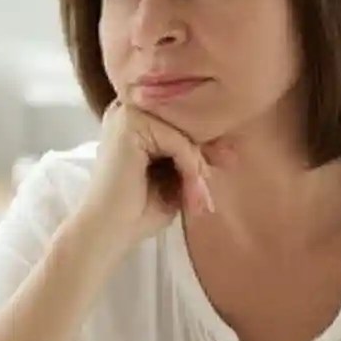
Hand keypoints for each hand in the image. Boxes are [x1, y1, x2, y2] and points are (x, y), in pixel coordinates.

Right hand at [80, 98, 233, 242]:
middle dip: (205, 155)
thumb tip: (231, 146)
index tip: (226, 163)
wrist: (108, 232)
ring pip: (184, 132)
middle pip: (187, 122)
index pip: (184, 119)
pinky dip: (190, 167)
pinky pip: (178, 141)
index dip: (207, 142)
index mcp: (137, 118)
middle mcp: (129, 108)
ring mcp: (127, 113)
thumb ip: (195, 158)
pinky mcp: (129, 125)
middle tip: (209, 189)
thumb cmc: (139, 210)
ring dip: (197, 166)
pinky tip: (188, 191)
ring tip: (197, 197)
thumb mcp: (177, 178)